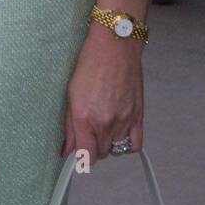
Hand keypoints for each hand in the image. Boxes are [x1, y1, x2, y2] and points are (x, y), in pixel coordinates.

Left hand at [61, 22, 143, 162]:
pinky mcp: (138, 116)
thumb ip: (69, 126)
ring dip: (108, 144)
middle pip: (101, 154)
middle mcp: (105, 123)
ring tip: (102, 127)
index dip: (81, 158)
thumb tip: (67, 150)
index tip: (78, 152)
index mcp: (85, 118)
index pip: (86, 156)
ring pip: (115, 150)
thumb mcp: (70, 93)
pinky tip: (119, 134)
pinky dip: (126, 145)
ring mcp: (124, 121)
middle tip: (89, 131)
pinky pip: (135, 145)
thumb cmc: (89, 64)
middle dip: (93, 147)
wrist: (115, 46)